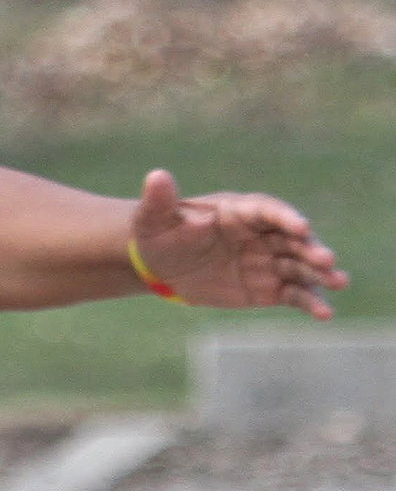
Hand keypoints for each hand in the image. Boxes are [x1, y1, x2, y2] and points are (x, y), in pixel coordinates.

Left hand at [130, 169, 348, 319]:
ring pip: (299, 267)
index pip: (267, 210)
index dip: (285, 217)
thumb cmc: (158, 234)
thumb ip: (159, 199)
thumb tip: (156, 176)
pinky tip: (324, 314)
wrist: (159, 265)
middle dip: (310, 248)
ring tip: (338, 282)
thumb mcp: (153, 217)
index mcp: (238, 210)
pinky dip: (310, 303)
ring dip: (320, 275)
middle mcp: (260, 234)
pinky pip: (294, 294)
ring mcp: (267, 261)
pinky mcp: (268, 289)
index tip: (301, 226)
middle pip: (292, 238)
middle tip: (326, 260)